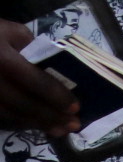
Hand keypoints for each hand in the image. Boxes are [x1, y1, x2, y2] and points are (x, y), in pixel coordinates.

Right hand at [0, 19, 76, 134]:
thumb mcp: (13, 32)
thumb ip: (36, 50)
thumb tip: (59, 72)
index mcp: (3, 59)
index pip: (35, 81)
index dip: (56, 96)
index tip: (76, 107)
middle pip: (23, 103)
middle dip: (50, 116)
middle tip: (73, 125)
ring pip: (10, 114)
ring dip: (36, 123)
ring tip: (58, 129)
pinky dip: (18, 121)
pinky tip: (33, 124)